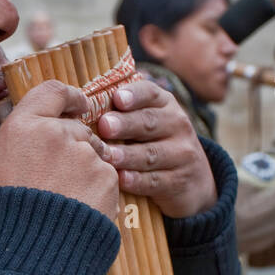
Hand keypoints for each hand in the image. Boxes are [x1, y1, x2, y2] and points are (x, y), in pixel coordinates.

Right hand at [0, 80, 118, 219]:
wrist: (30, 252)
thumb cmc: (7, 215)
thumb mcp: (0, 167)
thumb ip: (24, 143)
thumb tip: (42, 137)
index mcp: (21, 127)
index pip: (52, 91)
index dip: (70, 96)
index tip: (79, 104)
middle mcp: (53, 132)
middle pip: (77, 129)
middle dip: (77, 148)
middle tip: (62, 180)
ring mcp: (82, 153)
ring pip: (94, 155)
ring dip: (87, 172)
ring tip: (67, 202)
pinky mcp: (105, 175)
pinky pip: (107, 178)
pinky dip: (99, 193)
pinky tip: (80, 210)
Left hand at [95, 78, 217, 217]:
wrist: (193, 180)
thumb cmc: (155, 144)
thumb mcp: (147, 123)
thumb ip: (123, 112)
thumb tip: (80, 103)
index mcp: (165, 104)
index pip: (150, 93)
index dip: (134, 95)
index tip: (117, 98)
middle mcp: (177, 125)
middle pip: (149, 123)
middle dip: (126, 124)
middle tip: (105, 126)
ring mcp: (181, 154)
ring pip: (151, 154)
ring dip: (128, 155)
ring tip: (108, 155)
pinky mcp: (179, 181)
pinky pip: (156, 181)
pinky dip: (138, 181)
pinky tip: (122, 179)